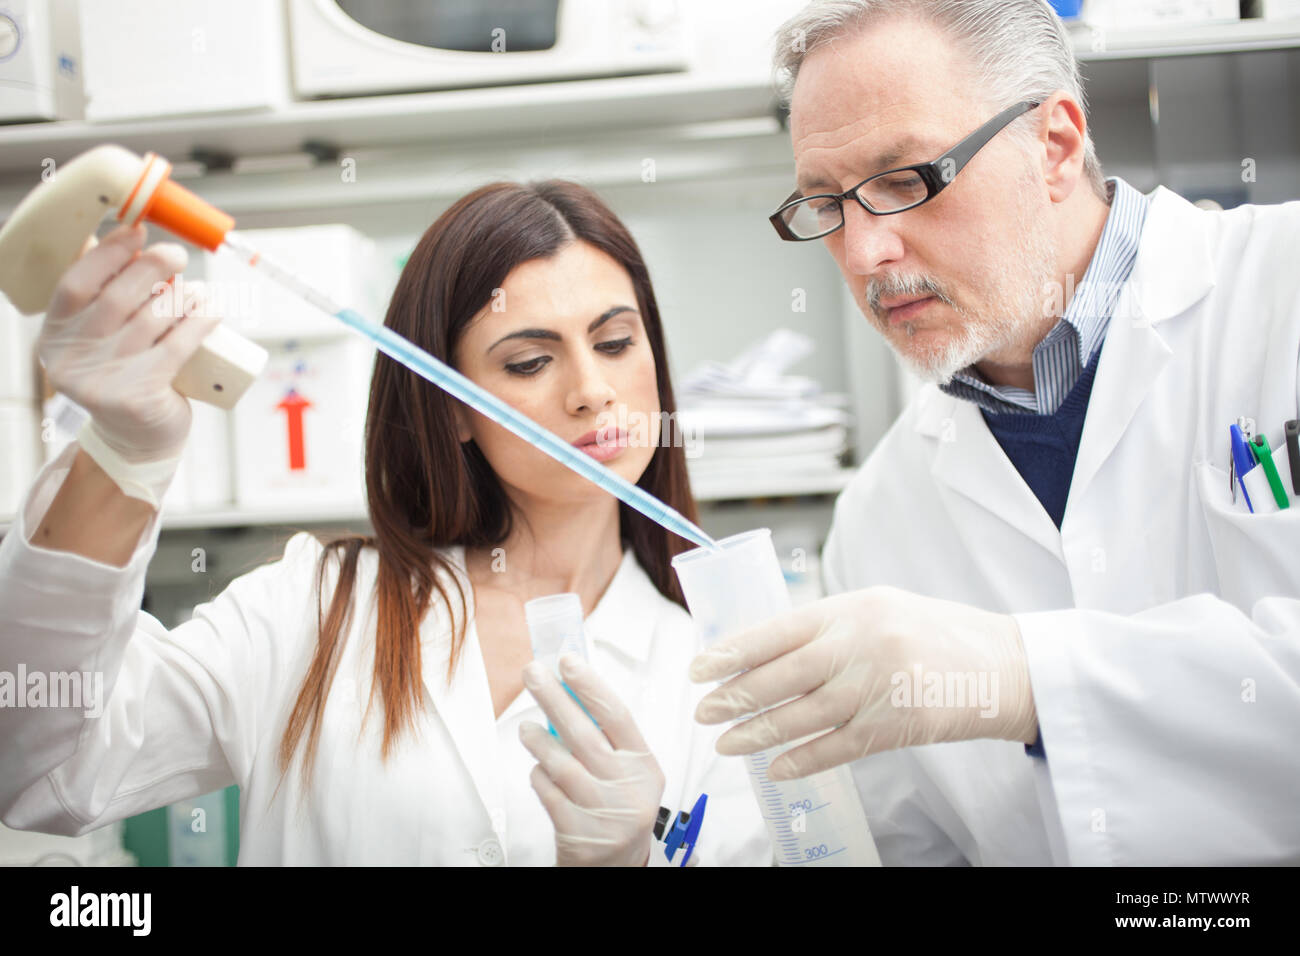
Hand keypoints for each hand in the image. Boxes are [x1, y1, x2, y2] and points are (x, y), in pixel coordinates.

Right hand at [37, 223, 220, 463]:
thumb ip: (101, 293)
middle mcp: (72, 358)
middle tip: (176, 255)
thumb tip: (113, 234)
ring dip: (181, 296)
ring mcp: (103, 380)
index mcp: (56, 335)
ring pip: (151, 320)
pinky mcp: (137, 397)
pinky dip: (199, 323)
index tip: (136, 231)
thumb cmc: (125, 373)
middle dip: (151, 268)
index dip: (106, 254)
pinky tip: (212, 310)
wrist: (138, 439)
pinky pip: (176, 348)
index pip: (74, 284)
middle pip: (116, 299)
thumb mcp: (101, 336)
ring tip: (197, 291)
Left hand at [520, 654, 664, 866]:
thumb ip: (606, 737)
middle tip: (533, 673)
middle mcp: (627, 786)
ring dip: (538, 740)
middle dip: (554, 698)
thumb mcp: (627, 770)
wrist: (617, 865)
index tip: (568, 661)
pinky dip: (538, 776)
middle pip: (584, 733)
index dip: (591, 685)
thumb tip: (572, 689)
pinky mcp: (577, 832)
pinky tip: (538, 769)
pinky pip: (548, 792)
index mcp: (643, 764)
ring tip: (526, 728)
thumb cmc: (619, 805)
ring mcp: (602, 810)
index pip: (617, 715)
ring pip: (561, 763)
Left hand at [689, 586, 1037, 779]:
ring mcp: (879, 687)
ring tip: (726, 743)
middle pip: (782, 676)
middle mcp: (862, 644)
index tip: (700, 668)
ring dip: (758, 732)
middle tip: (702, 712)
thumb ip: (828, 625)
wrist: (1006, 665)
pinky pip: (837, 747)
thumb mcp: (880, 608)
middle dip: (735, 697)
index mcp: (852, 608)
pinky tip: (775, 768)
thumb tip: (765, 649)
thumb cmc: (936, 633)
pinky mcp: (896, 726)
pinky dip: (802, 759)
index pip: (777, 631)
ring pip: (802, 715)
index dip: (733, 652)